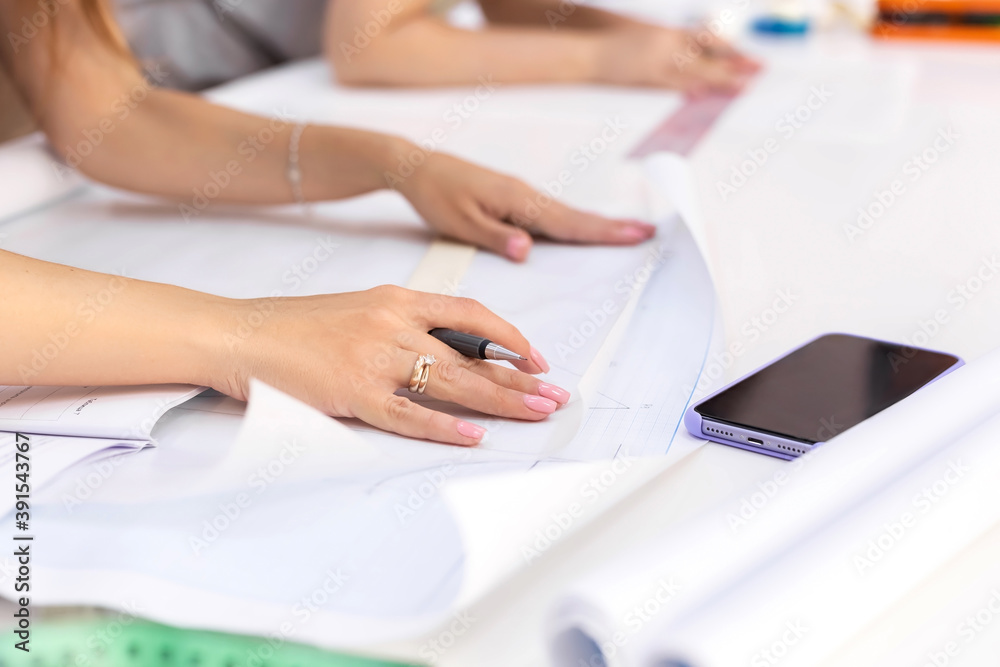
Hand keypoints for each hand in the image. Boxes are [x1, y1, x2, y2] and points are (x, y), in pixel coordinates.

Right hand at [215, 285, 571, 444]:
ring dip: (500, 402)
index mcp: (397, 299)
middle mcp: (393, 324)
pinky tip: (473, 436)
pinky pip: (408, 415)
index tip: (536, 358)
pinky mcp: (352, 393)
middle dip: (520, 379)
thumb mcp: (361, 310)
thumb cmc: (299, 326)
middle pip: (472, 355)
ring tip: (535, 415)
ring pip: (452, 383)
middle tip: (556, 397)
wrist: (242, 334)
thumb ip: (405, 326)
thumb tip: (453, 354)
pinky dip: (444, 428)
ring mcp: (373, 358)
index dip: (511, 336)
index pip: (471, 314)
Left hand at [396, 152, 656, 260]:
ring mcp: (521, 196)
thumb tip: (528, 249)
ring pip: (566, 215)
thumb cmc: (436, 196)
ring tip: (627, 233)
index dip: (602, 232)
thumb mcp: (459, 222)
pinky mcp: (514, 199)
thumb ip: (494, 237)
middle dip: (612, 227)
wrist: (418, 167)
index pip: (566, 222)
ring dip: (596, 225)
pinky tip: (581, 231)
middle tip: (648, 234)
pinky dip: (573, 223)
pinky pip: (551, 215)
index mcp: (516, 201)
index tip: (636, 234)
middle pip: (575, 217)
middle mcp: (525, 195)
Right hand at [595, 23, 759, 94]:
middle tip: (759, 70)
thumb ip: (669, 49)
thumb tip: (690, 68)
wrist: (589, 50)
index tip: (749, 57)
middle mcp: (668, 43)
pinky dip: (687, 88)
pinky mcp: (644, 74)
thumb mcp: (646, 40)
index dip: (731, 49)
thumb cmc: (614, 48)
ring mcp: (657, 59)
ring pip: (696, 69)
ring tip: (742, 86)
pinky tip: (702, 93)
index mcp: (670, 33)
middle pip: (709, 53)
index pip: (708, 40)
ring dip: (720, 78)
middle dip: (735, 63)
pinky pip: (671, 82)